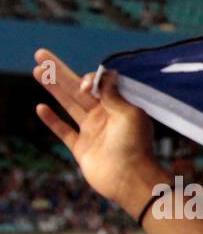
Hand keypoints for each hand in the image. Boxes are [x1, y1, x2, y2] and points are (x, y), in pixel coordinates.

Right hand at [31, 49, 165, 212]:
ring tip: (36, 71)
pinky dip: (51, 120)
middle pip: (77, 89)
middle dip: (59, 72)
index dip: (89, 79)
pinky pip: (63, 131)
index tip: (86, 86)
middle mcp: (104, 118)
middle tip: (41, 54)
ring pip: (67, 105)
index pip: (98, 84)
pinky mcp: (81, 149)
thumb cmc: (134, 146)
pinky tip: (41, 107)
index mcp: (118, 108)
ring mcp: (92, 133)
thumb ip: (113, 95)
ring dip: (52, 88)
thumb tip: (106, 76)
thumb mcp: (129, 114)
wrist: (129, 179)